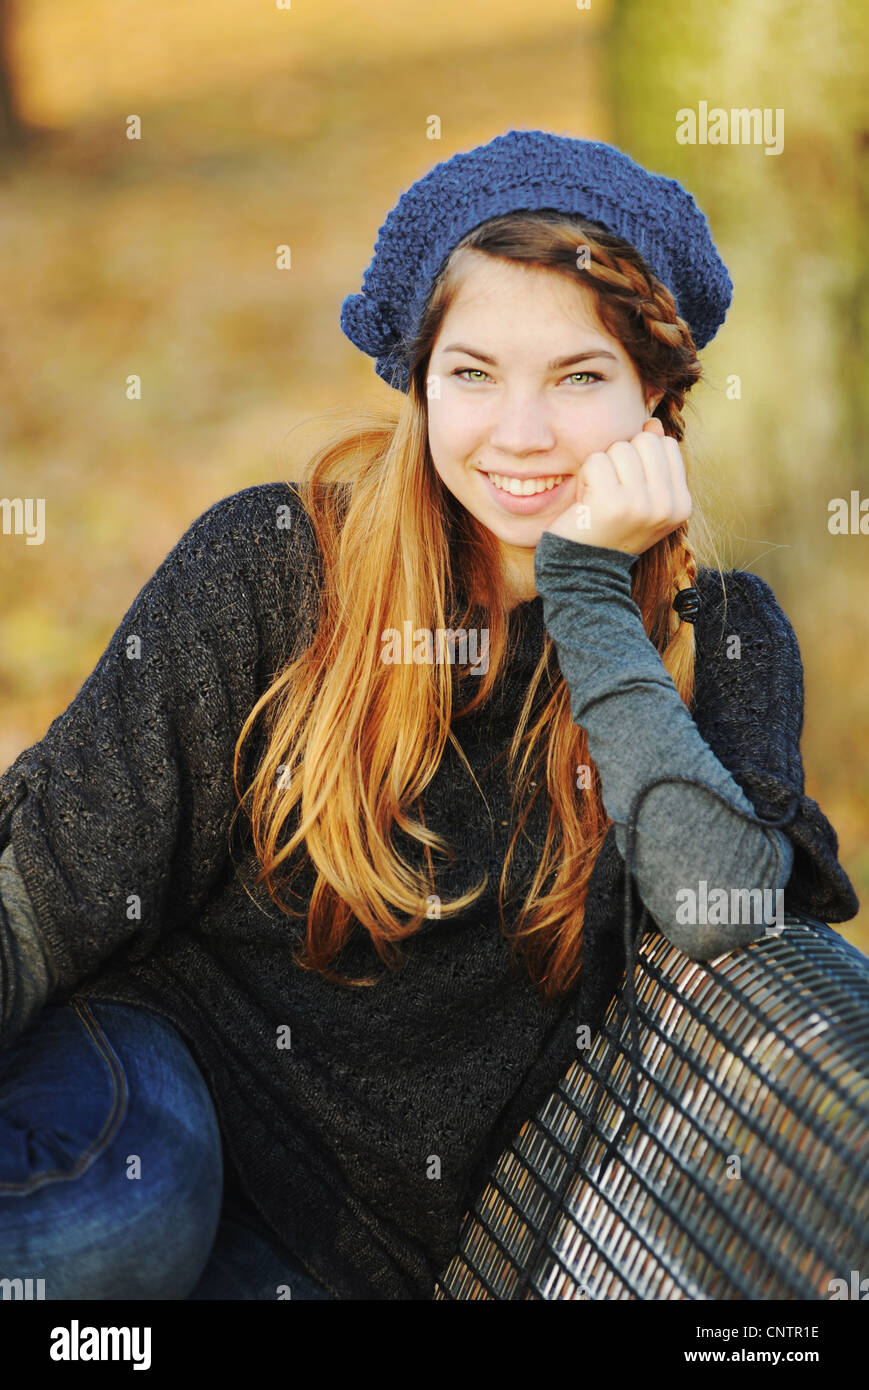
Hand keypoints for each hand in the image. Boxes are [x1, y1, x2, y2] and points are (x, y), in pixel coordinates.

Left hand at [542, 418, 691, 554]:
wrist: (584, 572)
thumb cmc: (609, 530)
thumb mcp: (640, 497)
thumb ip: (652, 460)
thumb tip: (652, 422)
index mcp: (681, 504)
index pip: (665, 445)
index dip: (639, 458)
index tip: (627, 489)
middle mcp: (668, 505)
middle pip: (645, 441)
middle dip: (621, 459)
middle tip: (610, 492)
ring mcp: (643, 505)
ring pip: (620, 448)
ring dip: (601, 468)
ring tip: (598, 498)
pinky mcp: (614, 504)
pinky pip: (596, 461)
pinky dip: (585, 477)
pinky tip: (585, 502)